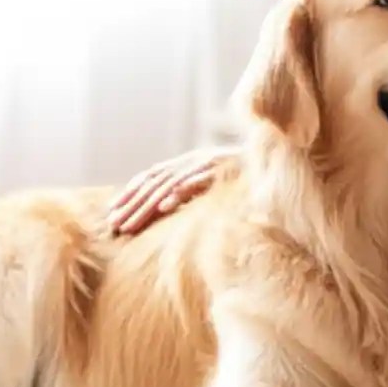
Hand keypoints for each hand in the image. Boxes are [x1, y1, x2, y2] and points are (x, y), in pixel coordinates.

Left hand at [107, 146, 237, 234]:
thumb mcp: (211, 182)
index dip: (129, 193)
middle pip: (153, 183)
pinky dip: (180, 192)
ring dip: (147, 205)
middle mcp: (192, 160)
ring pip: (168, 184)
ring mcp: (206, 163)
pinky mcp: (221, 169)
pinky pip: (197, 180)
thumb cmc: (244, 178)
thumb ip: (189, 190)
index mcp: (186, 163)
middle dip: (131, 205)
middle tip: (114, 226)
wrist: (275, 161)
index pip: (150, 177)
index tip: (112, 214)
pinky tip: (165, 207)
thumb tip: (163, 207)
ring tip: (131, 224)